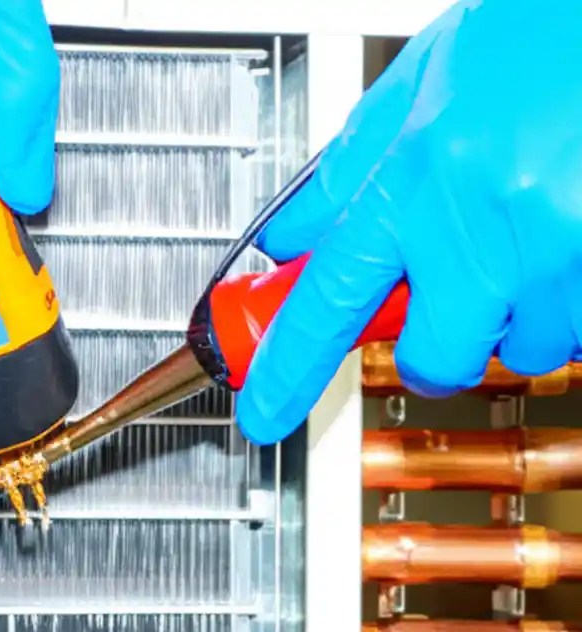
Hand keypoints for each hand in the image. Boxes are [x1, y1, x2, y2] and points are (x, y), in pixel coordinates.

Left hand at [236, 0, 581, 444]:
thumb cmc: (533, 35)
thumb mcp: (414, 89)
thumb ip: (344, 173)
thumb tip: (289, 238)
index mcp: (413, 180)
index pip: (326, 302)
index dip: (288, 369)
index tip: (263, 411)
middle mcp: (482, 225)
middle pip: (434, 359)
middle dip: (438, 345)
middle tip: (449, 299)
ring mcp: (559, 252)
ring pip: (524, 348)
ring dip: (520, 313)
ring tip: (530, 234)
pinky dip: (573, 299)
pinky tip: (570, 236)